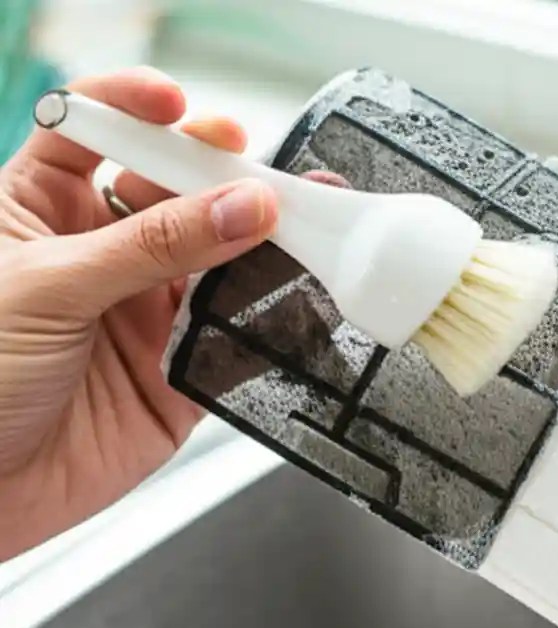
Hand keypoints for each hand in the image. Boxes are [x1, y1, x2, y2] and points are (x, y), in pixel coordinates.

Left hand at [0, 68, 279, 560]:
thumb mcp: (48, 288)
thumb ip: (153, 245)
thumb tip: (240, 206)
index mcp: (39, 210)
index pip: (94, 133)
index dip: (138, 109)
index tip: (183, 110)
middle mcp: (98, 253)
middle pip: (174, 189)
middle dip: (221, 176)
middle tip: (262, 182)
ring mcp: (142, 311)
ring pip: (217, 259)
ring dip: (259, 244)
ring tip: (301, 229)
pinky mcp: (180, 370)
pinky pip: (237, 334)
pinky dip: (270, 317)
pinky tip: (292, 297)